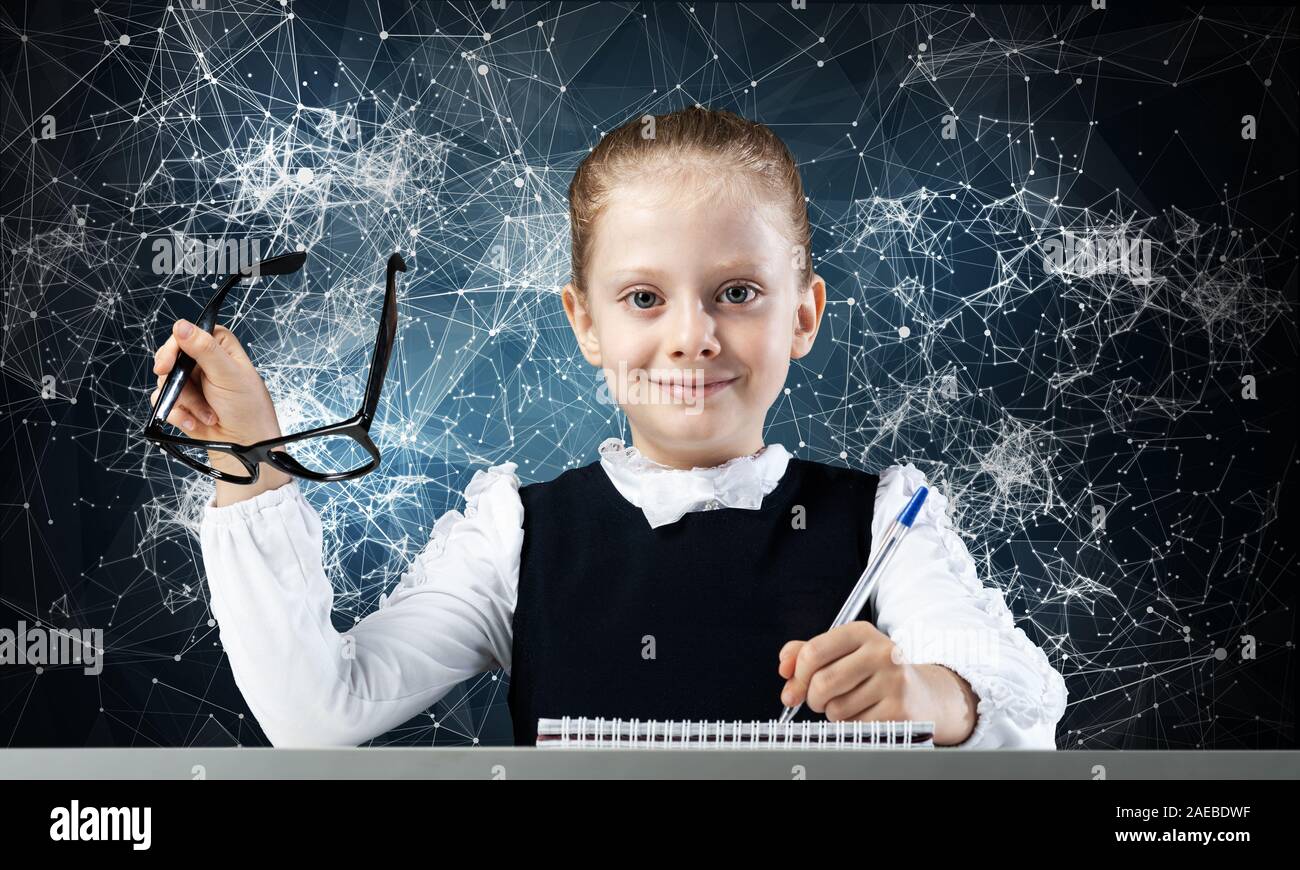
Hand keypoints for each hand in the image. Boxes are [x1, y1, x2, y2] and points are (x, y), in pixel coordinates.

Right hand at [149, 318, 282, 447]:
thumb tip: (182, 326)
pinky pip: (164, 403)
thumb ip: (205, 349)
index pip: (187, 333)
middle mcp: (203, 361)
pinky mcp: (182, 402)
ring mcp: (191, 382)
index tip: (168, 364)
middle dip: (175, 379)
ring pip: (166, 382)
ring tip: (207, 414)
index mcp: (218, 346)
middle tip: (178, 390)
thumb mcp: (228, 374)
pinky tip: (195, 422)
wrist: (245, 445)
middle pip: (170, 357)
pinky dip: (179, 415)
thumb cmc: (248, 408)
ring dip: (185, 402)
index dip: (174, 347)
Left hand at [778, 621, 977, 744]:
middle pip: (822, 683)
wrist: (922, 694)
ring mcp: (894, 681)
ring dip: (834, 712)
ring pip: (836, 708)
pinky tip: (865, 713)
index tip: (796, 684)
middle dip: (813, 698)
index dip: (798, 674)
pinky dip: (851, 724)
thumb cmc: (873, 672)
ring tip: (850, 702)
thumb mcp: (843, 652)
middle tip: (820, 699)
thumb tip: (784, 666)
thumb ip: (807, 653)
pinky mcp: (900, 709)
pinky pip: (854, 725)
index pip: (812, 652)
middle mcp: (881, 652)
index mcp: (862, 632)